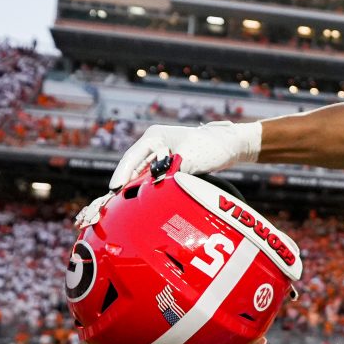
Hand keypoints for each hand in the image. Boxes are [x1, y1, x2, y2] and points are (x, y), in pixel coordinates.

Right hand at [107, 121, 263, 189]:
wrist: (232, 145)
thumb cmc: (211, 147)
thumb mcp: (189, 160)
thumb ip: (171, 172)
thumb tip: (155, 187)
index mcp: (155, 137)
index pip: (132, 157)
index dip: (122, 174)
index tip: (114, 189)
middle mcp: (155, 146)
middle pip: (133, 167)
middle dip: (123, 185)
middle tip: (112, 202)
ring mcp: (161, 156)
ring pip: (142, 175)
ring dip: (134, 189)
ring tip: (120, 206)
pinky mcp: (169, 167)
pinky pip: (153, 180)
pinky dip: (147, 190)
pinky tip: (139, 203)